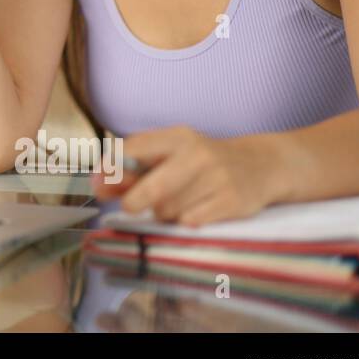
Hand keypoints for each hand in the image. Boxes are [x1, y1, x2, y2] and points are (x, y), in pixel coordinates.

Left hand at [90, 127, 288, 226]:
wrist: (261, 165)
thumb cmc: (203, 162)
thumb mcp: (171, 154)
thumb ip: (134, 169)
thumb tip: (97, 184)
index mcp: (177, 137)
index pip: (133, 148)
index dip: (111, 168)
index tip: (100, 182)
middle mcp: (197, 154)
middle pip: (153, 188)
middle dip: (134, 200)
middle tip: (130, 206)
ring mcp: (217, 178)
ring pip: (170, 209)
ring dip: (163, 213)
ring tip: (175, 204)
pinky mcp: (232, 202)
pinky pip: (191, 222)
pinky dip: (185, 221)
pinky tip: (194, 211)